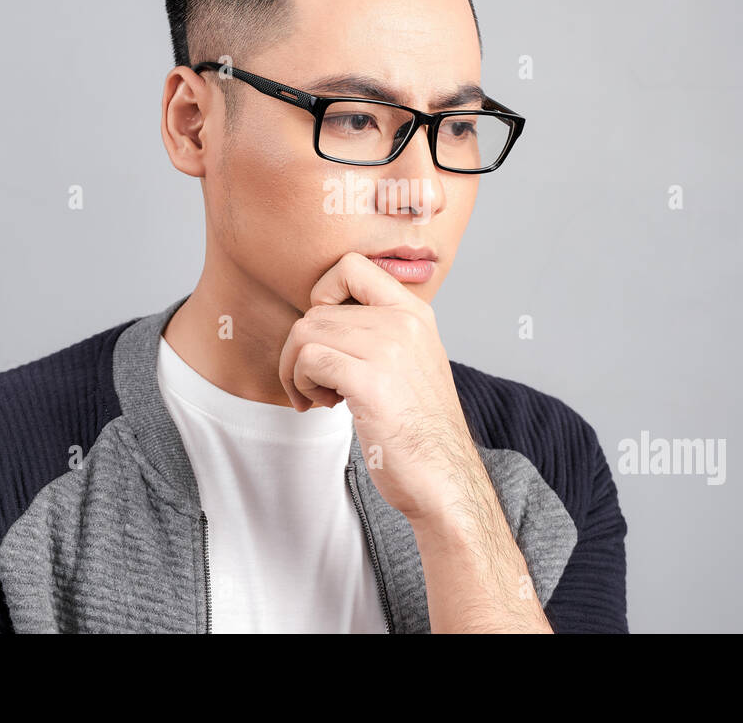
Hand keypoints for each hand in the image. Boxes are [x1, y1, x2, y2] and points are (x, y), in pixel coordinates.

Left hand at [277, 252, 482, 527]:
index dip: (322, 294)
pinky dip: (302, 384)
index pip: (351, 266)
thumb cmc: (421, 429)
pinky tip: (322, 405)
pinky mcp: (370, 382)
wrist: (444, 477)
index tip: (325, 335)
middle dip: (301, 350)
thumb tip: (321, 317)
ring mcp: (389, 349)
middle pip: (316, 311)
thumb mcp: (412, 363)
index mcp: (415, 314)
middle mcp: (404, 323)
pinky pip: (309, 361)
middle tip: (317, 385)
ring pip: (305, 333)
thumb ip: (380, 333)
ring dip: (298, 370)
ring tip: (320, 396)